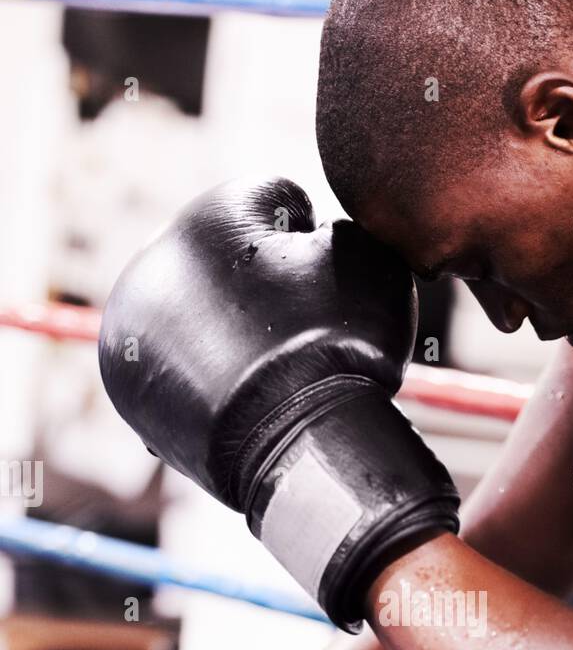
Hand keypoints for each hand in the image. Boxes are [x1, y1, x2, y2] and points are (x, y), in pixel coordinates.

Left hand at [99, 176, 459, 631]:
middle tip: (295, 335)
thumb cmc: (342, 348)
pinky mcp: (123, 368)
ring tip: (262, 369)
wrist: (296, 445)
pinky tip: (227, 391)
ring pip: (193, 301)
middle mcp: (163, 247)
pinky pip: (168, 353)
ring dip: (223, 322)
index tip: (329, 291)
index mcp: (223, 207)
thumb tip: (311, 237)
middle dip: (259, 282)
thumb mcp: (372, 263)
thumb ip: (341, 227)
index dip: (318, 247)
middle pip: (228, 253)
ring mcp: (134, 311)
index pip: (281, 205)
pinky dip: (194, 367)